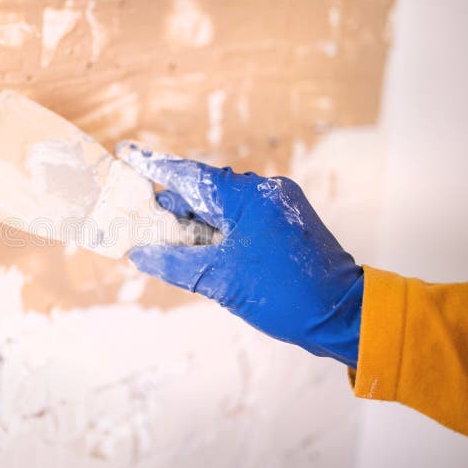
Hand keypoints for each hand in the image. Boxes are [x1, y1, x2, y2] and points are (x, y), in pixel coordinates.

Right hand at [117, 141, 363, 367]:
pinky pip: (237, 221)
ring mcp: (275, 207)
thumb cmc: (286, 293)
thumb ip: (175, 263)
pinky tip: (194, 252)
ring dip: (192, 226)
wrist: (342, 315)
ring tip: (162, 243)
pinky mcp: (281, 224)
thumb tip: (139, 254)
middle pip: (202, 192)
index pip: (189, 175)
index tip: (125, 152)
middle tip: (137, 218)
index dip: (153, 166)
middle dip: (170, 207)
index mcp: (248, 196)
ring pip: (219, 209)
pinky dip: (214, 234)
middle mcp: (262, 192)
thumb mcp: (221, 280)